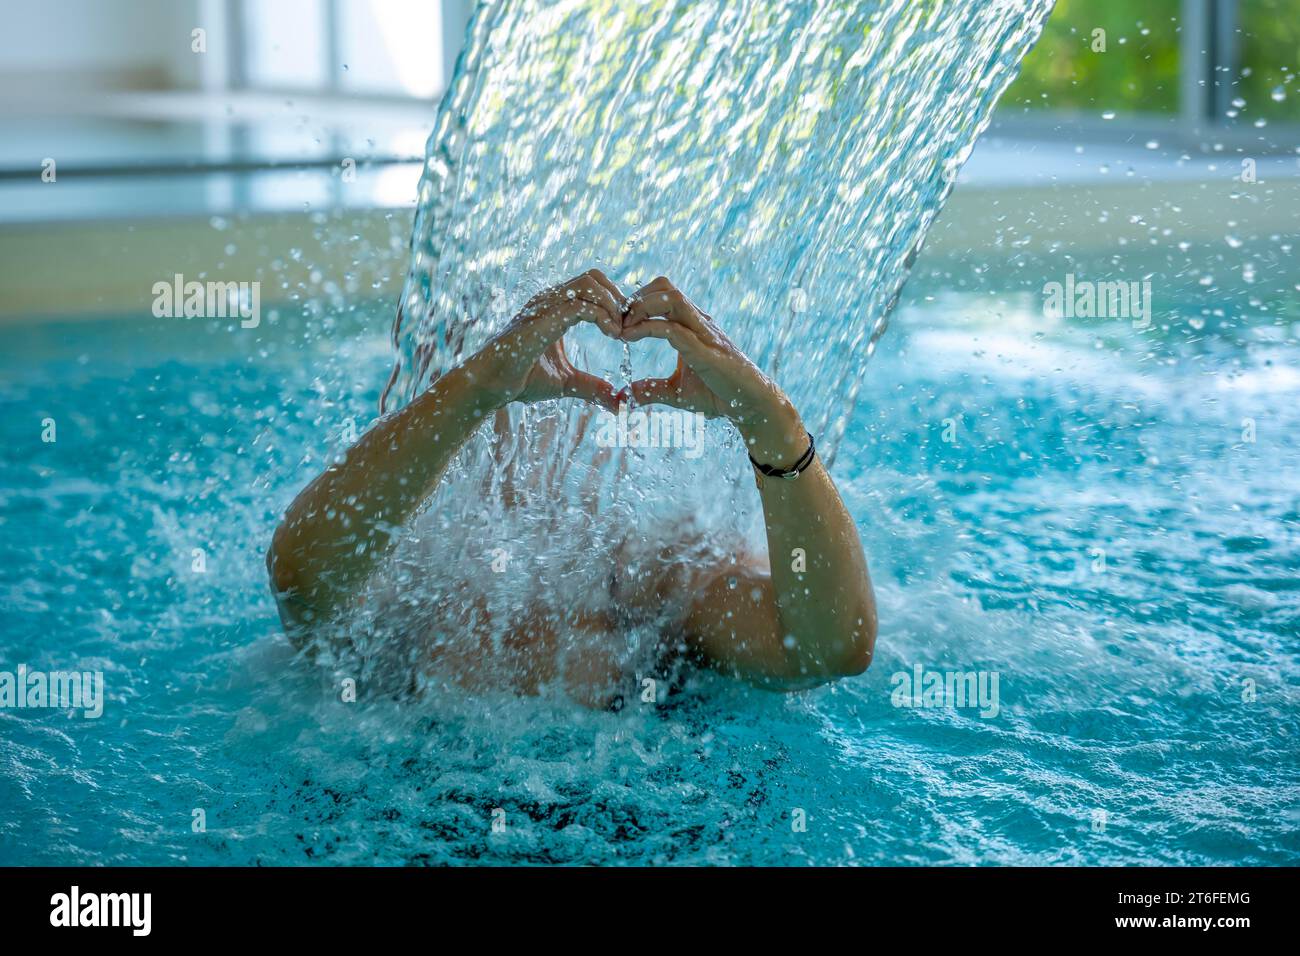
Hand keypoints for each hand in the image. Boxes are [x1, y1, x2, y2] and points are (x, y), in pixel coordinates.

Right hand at [468, 270, 625, 411]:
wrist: (491, 385)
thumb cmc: (521, 380)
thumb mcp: (566, 384)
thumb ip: (592, 387)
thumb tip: (616, 402)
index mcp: (555, 307)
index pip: (592, 284)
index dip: (614, 302)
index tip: (624, 330)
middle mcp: (550, 300)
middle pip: (594, 275)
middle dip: (617, 298)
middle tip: (626, 328)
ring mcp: (545, 306)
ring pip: (590, 282)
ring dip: (612, 304)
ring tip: (618, 332)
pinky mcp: (543, 319)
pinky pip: (581, 305)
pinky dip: (603, 316)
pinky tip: (611, 335)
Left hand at [620, 276, 806, 464]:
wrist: (750, 405)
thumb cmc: (719, 395)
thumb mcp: (676, 392)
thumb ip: (651, 389)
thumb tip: (627, 395)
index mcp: (691, 325)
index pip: (661, 293)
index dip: (636, 301)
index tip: (617, 323)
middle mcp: (697, 321)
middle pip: (664, 285)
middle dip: (635, 298)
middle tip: (616, 322)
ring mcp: (703, 333)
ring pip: (670, 297)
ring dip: (640, 307)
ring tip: (623, 328)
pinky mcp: (705, 350)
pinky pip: (672, 328)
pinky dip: (646, 329)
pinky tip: (630, 339)